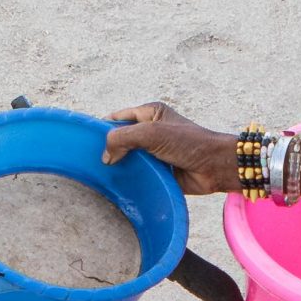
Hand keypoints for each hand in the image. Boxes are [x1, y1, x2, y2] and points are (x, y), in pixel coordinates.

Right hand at [103, 102, 238, 194]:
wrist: (215, 167)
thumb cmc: (188, 143)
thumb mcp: (152, 133)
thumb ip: (123, 138)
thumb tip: (105, 156)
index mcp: (149, 113)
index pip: (117, 118)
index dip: (102, 129)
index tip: (85, 143)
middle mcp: (150, 131)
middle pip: (121, 139)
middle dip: (108, 150)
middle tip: (90, 164)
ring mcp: (154, 152)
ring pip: (128, 159)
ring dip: (118, 166)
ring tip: (99, 177)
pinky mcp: (158, 170)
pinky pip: (138, 174)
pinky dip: (130, 179)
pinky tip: (116, 186)